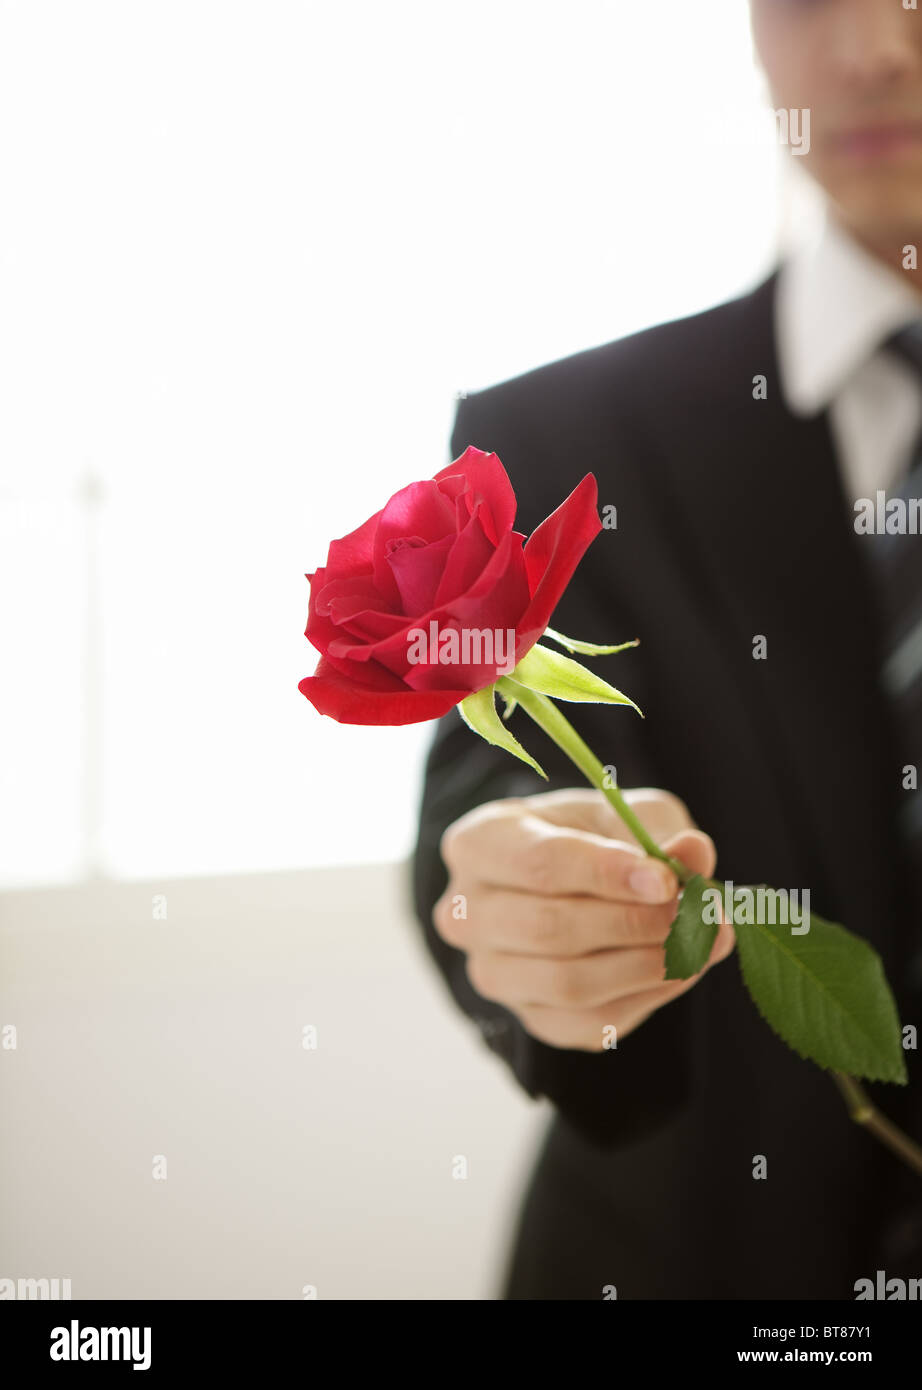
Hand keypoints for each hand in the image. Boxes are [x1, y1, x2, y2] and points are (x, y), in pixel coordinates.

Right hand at [434, 787, 734, 1050]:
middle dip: (634, 923)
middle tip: (697, 912)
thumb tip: (694, 854)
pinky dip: (647, 998)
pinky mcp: (529, 1017)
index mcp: (479, 843)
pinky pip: (589, 1022)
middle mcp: (467, 913)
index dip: (606, 874)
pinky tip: (684, 968)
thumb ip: (657, 832)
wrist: (573, 880)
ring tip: (705, 941)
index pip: (538, 864)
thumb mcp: (624, 815)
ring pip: (568, 984)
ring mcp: (493, 972)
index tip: (667, 880)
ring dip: (648, 965)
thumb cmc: (591, 836)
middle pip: (549, 929)